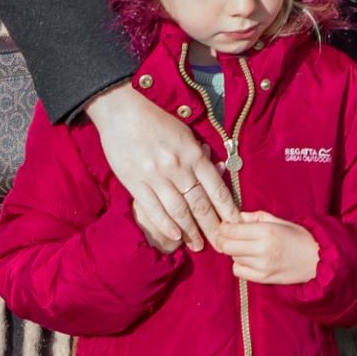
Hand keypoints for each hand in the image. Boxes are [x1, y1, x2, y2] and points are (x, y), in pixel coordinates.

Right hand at [85, 84, 237, 252]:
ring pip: (178, 211)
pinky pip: (153, 209)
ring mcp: (156, 177)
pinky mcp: (135, 183)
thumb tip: (216, 168)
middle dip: (211, 226)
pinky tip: (174, 237)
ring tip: (197, 244)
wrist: (122, 112)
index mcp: (193, 153)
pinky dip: (165, 225)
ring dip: (189, 231)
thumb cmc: (156, 120)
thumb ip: (199, 153)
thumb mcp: (185, 132)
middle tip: (219, 243)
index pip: (216, 187)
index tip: (235, 223)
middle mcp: (178, 167)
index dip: (227, 208)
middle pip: (199, 203)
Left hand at [214, 210, 320, 284]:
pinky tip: (248, 260)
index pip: (233, 230)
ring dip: (235, 252)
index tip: (224, 226)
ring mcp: (262, 266)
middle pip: (228, 246)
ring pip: (233, 258)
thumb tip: (237, 217)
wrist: (317, 259)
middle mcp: (262, 249)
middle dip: (224, 240)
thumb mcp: (280, 221)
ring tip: (245, 247)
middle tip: (226, 236)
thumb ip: (256, 217)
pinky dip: (239, 265)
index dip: (224, 228)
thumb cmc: (299, 236)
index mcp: (267, 231)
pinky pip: (239, 271)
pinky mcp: (263, 278)